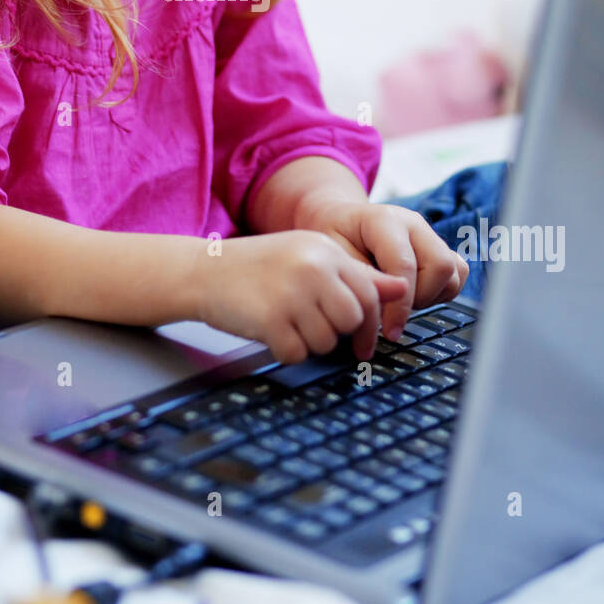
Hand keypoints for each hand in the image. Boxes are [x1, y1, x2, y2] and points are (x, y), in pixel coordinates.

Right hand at [196, 230, 410, 365]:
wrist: (203, 271)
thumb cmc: (259, 266)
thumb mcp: (308, 258)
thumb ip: (356, 274)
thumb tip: (401, 288)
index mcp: (324, 250)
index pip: (369, 294)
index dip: (370, 324)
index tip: (364, 344)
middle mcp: (312, 268)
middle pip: (352, 320)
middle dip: (337, 333)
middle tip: (312, 328)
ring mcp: (291, 294)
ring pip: (327, 341)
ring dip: (308, 342)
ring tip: (284, 321)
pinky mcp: (271, 320)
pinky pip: (297, 354)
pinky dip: (285, 350)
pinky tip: (269, 330)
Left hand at [293, 195, 468, 341]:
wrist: (340, 222)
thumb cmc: (335, 239)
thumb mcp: (335, 257)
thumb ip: (361, 279)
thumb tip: (384, 308)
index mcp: (384, 220)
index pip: (404, 265)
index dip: (399, 305)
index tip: (389, 332)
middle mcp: (413, 223)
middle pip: (440, 265)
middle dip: (420, 298)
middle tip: (394, 310)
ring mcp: (430, 234)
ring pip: (453, 272)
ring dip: (431, 297)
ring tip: (400, 301)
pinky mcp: (440, 247)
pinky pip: (458, 274)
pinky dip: (441, 292)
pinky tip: (414, 295)